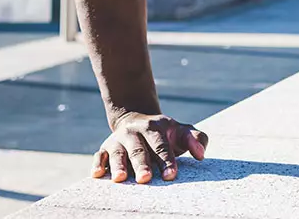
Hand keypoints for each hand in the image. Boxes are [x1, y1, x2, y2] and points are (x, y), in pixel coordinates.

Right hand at [91, 112, 208, 183]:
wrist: (137, 119)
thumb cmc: (165, 134)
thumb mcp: (182, 131)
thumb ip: (196, 139)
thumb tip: (201, 154)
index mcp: (155, 128)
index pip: (161, 145)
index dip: (166, 160)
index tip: (171, 175)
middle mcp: (135, 132)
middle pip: (138, 149)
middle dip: (142, 164)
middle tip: (146, 178)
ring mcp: (119, 140)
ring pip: (117, 152)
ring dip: (119, 165)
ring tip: (121, 179)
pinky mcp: (106, 148)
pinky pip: (100, 155)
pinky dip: (98, 164)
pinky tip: (97, 174)